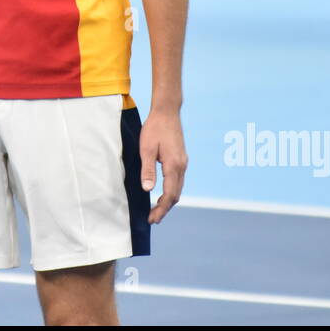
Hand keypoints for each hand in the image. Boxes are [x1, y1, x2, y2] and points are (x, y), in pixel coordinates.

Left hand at [139, 105, 185, 223]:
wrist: (167, 111)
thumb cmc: (154, 128)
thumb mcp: (146, 149)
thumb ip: (147, 170)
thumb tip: (148, 190)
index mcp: (174, 166)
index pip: (169, 195)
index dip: (161, 209)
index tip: (151, 219)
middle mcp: (182, 166)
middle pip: (176, 195)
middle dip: (164, 208)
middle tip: (152, 219)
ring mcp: (183, 162)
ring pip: (178, 188)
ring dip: (168, 201)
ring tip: (156, 210)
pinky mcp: (180, 158)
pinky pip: (177, 180)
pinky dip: (171, 191)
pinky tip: (162, 193)